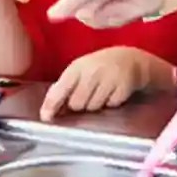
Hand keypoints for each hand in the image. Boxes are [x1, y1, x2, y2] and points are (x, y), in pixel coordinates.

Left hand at [40, 46, 154, 120]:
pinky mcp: (123, 87)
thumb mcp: (80, 71)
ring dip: (96, 104)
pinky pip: (110, 105)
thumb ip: (64, 87)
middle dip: (80, 105)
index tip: (46, 117)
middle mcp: (92, 72)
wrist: (130, 59)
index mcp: (77, 67)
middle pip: (76, 103)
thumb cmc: (99, 67)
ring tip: (101, 93)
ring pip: (93, 107)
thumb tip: (48, 110)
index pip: (60, 89)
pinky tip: (113, 93)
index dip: (51, 105)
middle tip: (87, 97)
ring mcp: (109, 78)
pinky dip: (111, 103)